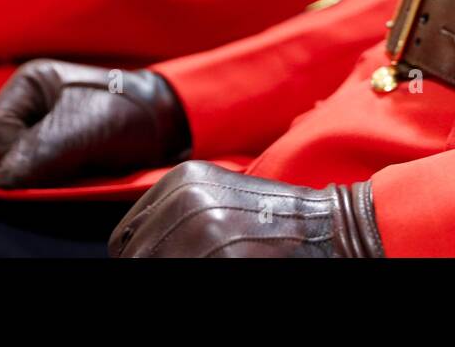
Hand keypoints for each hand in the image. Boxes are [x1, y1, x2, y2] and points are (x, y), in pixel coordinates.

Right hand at [0, 60, 190, 188]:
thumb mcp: (87, 129)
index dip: (10, 153)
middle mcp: (29, 104)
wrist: (167, 124)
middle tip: (63, 165)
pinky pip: (31, 173)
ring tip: (73, 167)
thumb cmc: (129, 113)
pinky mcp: (50, 149)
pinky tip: (74, 173)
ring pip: (11, 165)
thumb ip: (42, 150)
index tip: (46, 163)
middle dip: (23, 166)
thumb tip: (3, 182)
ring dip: (37, 176)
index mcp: (30, 83)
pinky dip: (47, 180)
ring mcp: (38, 127)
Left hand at [109, 161, 383, 257]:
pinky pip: (180, 272)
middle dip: (154, 268)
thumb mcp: (217, 200)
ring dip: (174, 272)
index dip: (138, 259)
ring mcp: (202, 226)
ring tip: (212, 265)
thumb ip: (176, 216)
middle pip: (135, 258)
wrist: (330, 226)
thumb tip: (130, 252)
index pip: (124, 237)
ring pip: (150, 267)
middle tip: (191, 265)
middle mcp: (186, 197)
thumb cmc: (275, 220)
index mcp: (181, 179)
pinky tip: (224, 268)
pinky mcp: (218, 253)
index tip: (158, 264)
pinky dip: (192, 275)